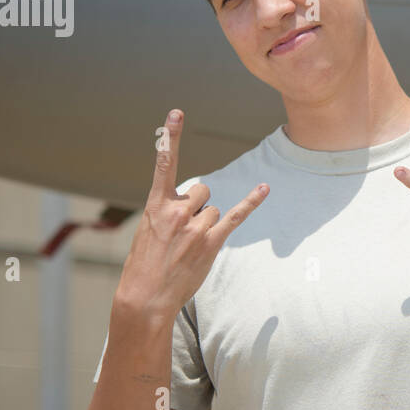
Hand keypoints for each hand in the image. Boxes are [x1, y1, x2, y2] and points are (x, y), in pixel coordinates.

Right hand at [115, 109, 267, 318]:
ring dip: (207, 225)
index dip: (171, 137)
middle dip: (197, 207)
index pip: (164, 164)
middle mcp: (176, 211)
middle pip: (201, 190)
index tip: (177, 113)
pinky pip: (236, 215)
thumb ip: (168, 211)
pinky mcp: (212, 242)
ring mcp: (195, 227)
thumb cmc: (145, 265)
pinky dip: (252, 201)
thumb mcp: (148, 230)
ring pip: (214, 209)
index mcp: (156, 205)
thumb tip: (194, 203)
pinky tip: (265, 187)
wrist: (145, 296)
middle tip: (182, 235)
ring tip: (189, 248)